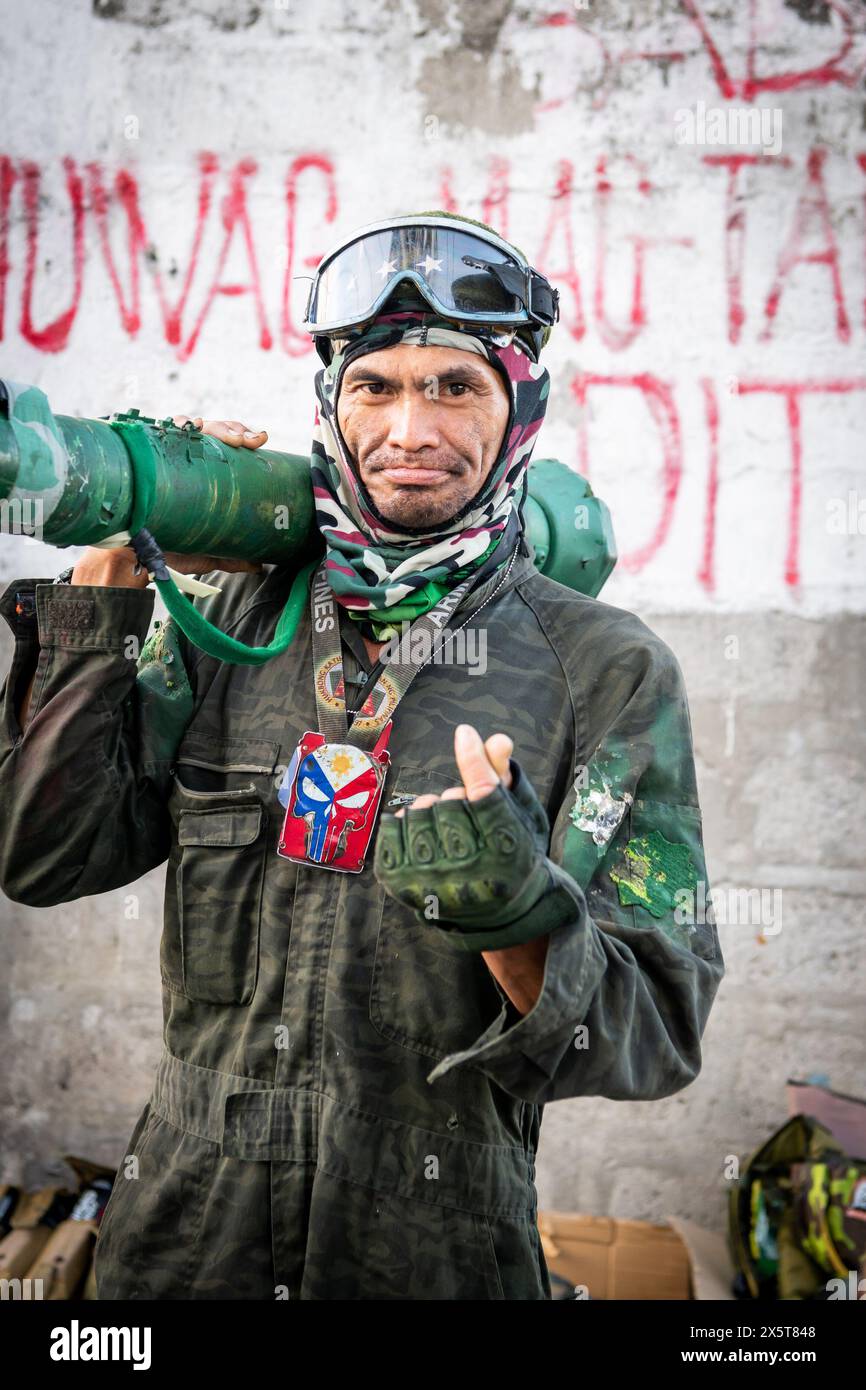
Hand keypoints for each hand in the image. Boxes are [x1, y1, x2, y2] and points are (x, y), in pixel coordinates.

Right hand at [71, 416, 269, 587]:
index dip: (245, 436)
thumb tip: (258, 566)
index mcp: (205, 474)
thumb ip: (232, 556)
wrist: (136, 557)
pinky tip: (188, 425)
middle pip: (213, 430)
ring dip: (208, 425)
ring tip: (224, 436)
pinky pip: (156, 433)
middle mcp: (186, 460)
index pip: (227, 445)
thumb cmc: (170, 547)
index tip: (260, 440)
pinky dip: (172, 425)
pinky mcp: (144, 457)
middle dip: (232, 428)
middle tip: (244, 441)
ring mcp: (164, 455)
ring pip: (189, 426)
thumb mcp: (206, 551)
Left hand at [374, 723, 554, 955]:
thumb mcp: (517, 816)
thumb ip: (503, 775)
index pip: (484, 792)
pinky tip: (420, 835)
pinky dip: (404, 823)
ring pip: (420, 810)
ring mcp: (432, 881)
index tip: (464, 733)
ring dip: (431, 811)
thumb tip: (498, 738)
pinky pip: (393, 826)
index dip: (474, 759)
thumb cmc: (509, 852)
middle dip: (457, 800)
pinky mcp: (401, 885)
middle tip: (466, 819)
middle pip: (450, 800)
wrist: (496, 912)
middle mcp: (469, 872)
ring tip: (445, 831)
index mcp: (505, 852)